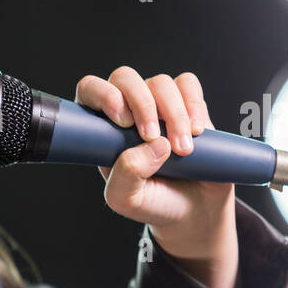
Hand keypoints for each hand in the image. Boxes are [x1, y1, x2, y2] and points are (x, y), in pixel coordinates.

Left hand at [75, 67, 239, 287]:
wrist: (193, 209)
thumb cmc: (152, 201)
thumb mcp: (126, 200)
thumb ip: (125, 176)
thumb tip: (152, 145)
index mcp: (101, 128)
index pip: (89, 90)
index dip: (103, 95)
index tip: (123, 122)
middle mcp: (127, 109)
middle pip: (124, 78)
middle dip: (142, 104)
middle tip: (153, 137)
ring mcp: (157, 103)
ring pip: (159, 82)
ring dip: (173, 114)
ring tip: (182, 150)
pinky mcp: (187, 103)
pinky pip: (187, 83)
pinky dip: (193, 104)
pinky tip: (197, 131)